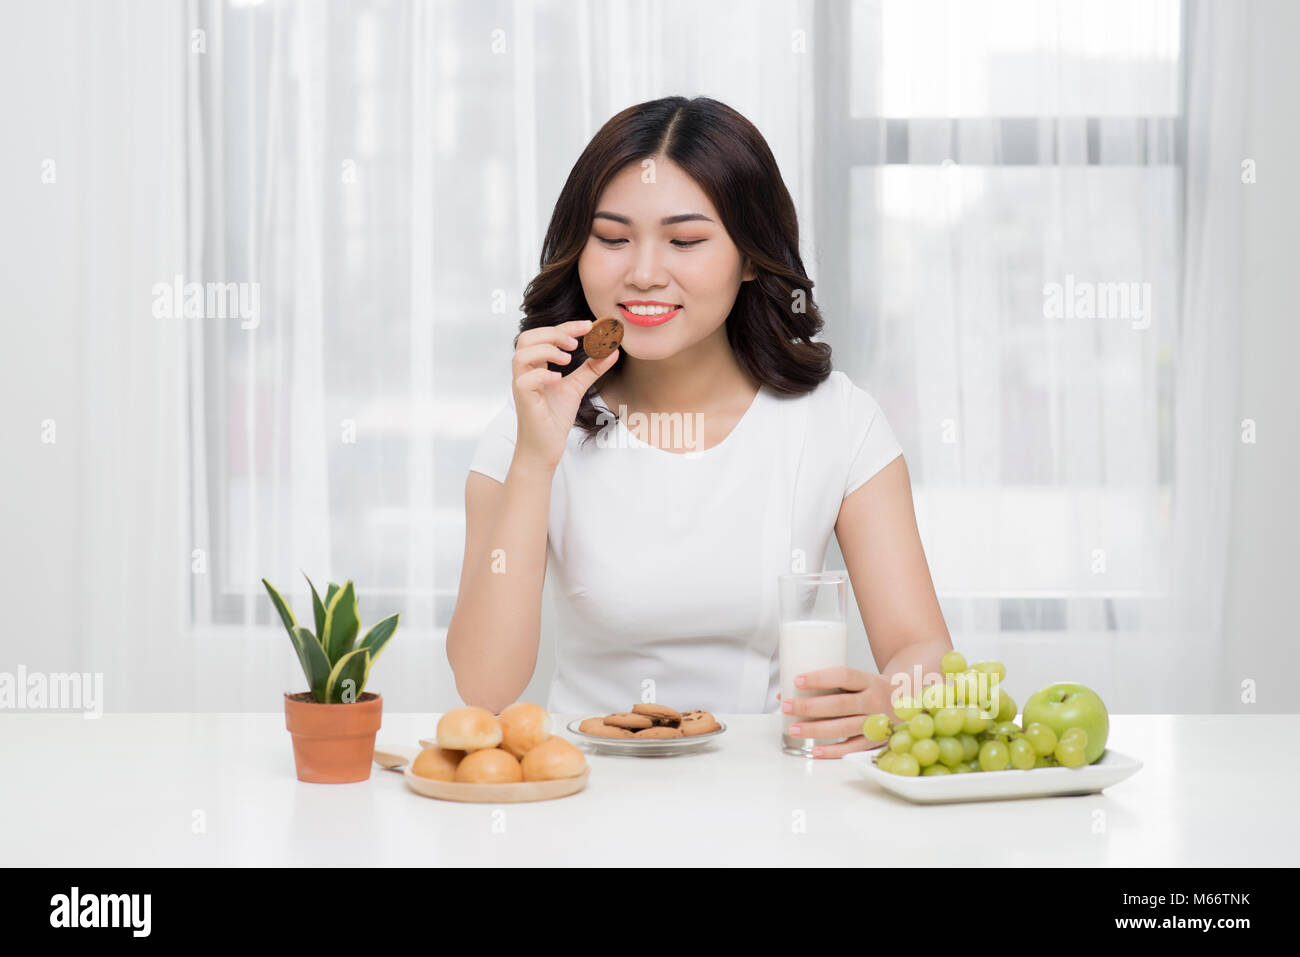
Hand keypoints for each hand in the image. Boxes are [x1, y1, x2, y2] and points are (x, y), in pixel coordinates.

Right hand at [512, 318, 619, 469]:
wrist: (546, 446)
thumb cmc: (555, 417)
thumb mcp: (578, 387)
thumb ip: (592, 368)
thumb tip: (612, 350)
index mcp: (535, 365)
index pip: (545, 336)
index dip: (566, 327)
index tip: (588, 325)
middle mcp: (525, 372)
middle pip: (527, 338)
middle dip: (553, 334)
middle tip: (576, 342)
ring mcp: (521, 385)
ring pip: (521, 355)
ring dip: (546, 351)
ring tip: (567, 359)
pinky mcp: (523, 400)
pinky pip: (526, 380)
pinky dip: (543, 375)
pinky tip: (559, 379)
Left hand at [781, 666, 882, 758]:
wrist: (910, 702)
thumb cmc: (871, 690)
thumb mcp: (859, 680)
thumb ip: (828, 685)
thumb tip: (785, 693)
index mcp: (870, 680)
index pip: (844, 676)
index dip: (820, 678)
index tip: (797, 680)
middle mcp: (875, 701)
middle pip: (840, 704)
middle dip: (810, 706)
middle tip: (787, 706)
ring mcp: (878, 722)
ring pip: (844, 727)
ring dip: (816, 729)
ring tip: (793, 728)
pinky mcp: (877, 741)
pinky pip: (852, 748)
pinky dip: (832, 750)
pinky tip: (814, 750)